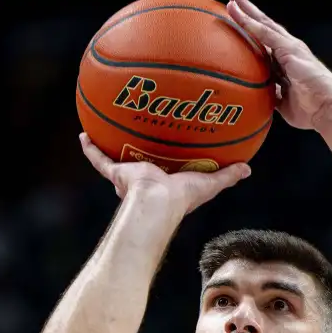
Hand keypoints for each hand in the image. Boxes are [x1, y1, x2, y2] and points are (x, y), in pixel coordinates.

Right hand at [80, 134, 249, 214]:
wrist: (158, 202)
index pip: (165, 173)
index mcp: (165, 185)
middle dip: (137, 155)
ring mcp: (128, 176)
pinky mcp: (117, 173)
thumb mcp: (209, 183)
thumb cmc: (183, 199)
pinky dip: (90, 149)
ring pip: (116, 160)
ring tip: (102, 130)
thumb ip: (228, 176)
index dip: (166, 166)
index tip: (168, 156)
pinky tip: (83, 134)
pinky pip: (99, 160)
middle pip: (140, 165)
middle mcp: (145, 181)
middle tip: (137, 138)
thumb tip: (248, 168)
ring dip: (110, 147)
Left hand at [225, 0, 331, 129]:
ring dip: (246, 9)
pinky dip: (251, 24)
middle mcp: (287, 50)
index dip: (249, 28)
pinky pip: (266, 34)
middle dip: (246, 9)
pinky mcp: (291, 50)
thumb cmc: (310, 110)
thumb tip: (256, 97)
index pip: (263, 40)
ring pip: (262, 24)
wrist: (329, 110)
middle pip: (262, 25)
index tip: (233, 17)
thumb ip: (270, 94)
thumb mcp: (283, 102)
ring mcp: (289, 48)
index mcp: (285, 61)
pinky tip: (236, 12)